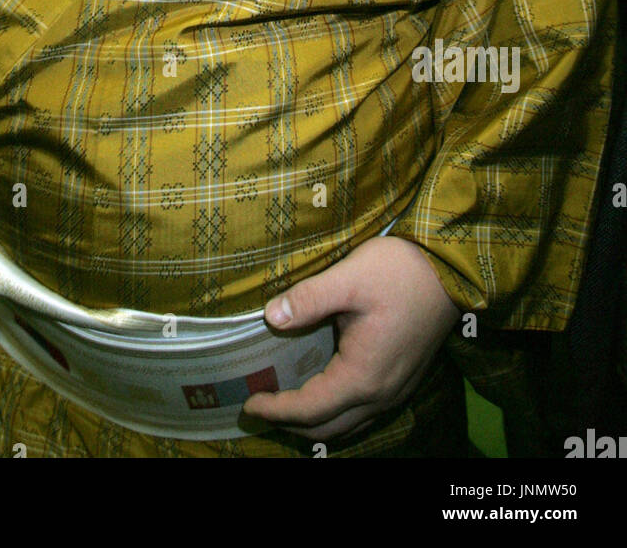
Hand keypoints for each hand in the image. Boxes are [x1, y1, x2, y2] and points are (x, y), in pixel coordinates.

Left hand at [242, 236, 459, 442]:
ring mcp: (396, 390)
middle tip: (260, 407)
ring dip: (314, 420)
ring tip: (285, 403)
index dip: (276, 411)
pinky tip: (323, 389)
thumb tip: (270, 317)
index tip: (248, 404)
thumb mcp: (349, 279)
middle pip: (327, 427)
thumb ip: (309, 299)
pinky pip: (363, 411)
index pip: (309, 409)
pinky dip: (336, 411)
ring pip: (347, 423)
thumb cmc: (399, 272)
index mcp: (363, 376)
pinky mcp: (403, 379)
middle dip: (290, 424)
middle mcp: (380, 394)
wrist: (451, 271)